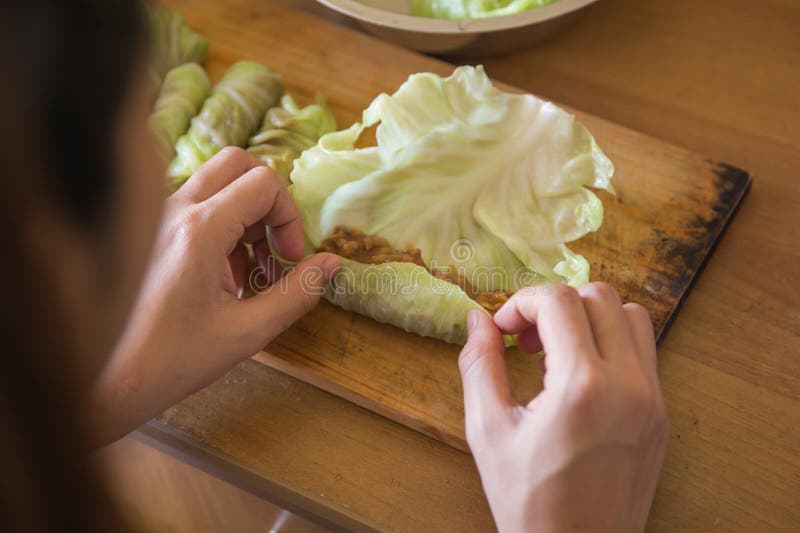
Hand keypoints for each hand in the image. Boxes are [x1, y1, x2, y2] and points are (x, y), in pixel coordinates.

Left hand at [89, 147, 338, 443]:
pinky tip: (221, 278)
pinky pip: (194, 207)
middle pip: (237, 163)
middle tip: (275, 247)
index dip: (290, 216)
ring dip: (245, 216)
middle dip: (269, 201)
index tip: (291, 258)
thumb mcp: (246, 333)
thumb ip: (297, 295)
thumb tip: (331, 264)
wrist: (100, 382)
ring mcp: (155, 217)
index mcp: (199, 229)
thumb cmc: (169, 361)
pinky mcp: (147, 231)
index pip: (264, 183)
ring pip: (215, 185)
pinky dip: (220, 227)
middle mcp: (173, 209)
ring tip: (249, 272)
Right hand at [459, 283, 667, 532]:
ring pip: (633, 316)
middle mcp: (630, 385)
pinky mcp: (661, 415)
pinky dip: (611, 343)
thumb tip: (477, 319)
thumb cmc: (529, 503)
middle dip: (555, 305)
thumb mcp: (488, 432)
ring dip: (589, 318)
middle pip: (601, 297)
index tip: (501, 330)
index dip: (522, 302)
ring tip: (555, 352)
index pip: (560, 301)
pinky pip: (644, 352)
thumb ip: (479, 365)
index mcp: (584, 387)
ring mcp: (654, 400)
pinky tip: (579, 375)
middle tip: (525, 338)